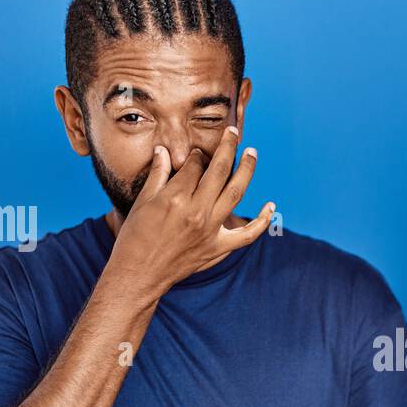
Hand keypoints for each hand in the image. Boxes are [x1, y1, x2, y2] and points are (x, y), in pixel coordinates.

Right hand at [107, 127, 274, 298]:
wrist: (140, 274)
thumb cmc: (135, 237)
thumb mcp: (143, 201)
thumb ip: (158, 174)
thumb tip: (164, 151)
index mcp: (176, 197)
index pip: (195, 166)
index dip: (198, 155)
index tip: (198, 153)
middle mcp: (197, 211)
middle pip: (219, 171)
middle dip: (227, 147)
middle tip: (234, 133)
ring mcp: (210, 230)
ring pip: (236, 193)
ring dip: (247, 170)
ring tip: (252, 153)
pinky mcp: (218, 248)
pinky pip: (248, 234)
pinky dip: (262, 221)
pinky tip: (271, 205)